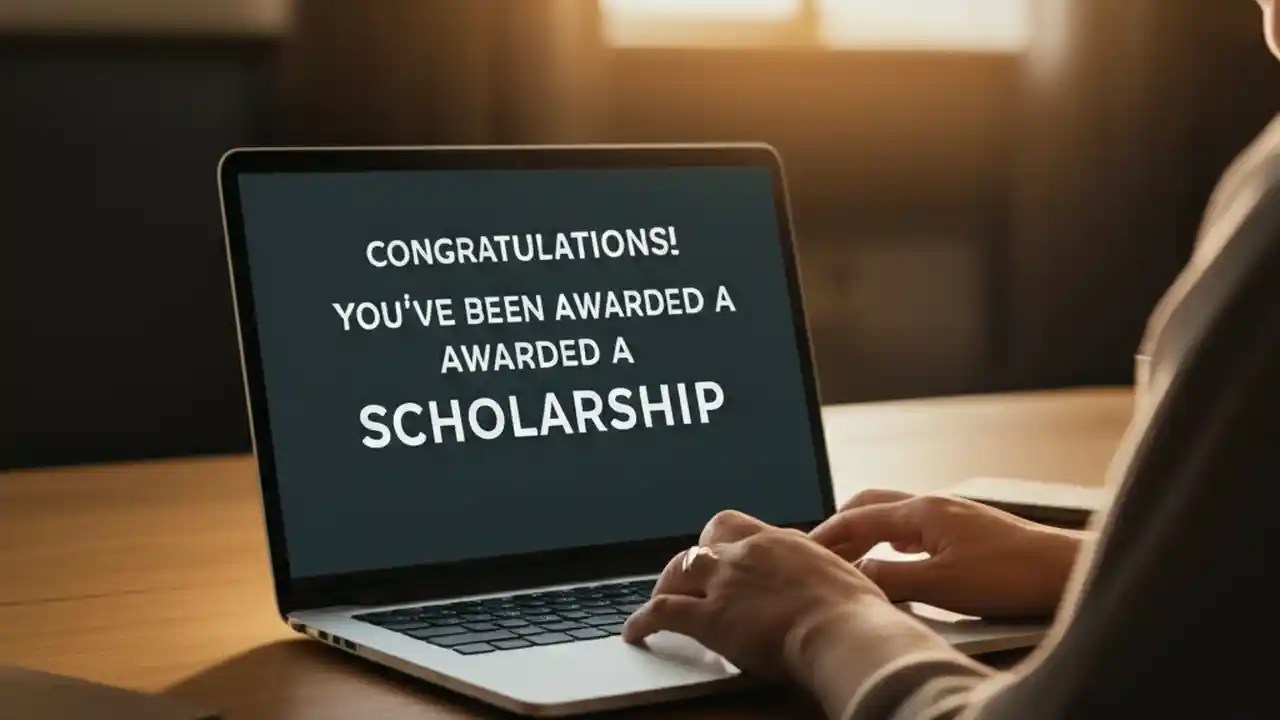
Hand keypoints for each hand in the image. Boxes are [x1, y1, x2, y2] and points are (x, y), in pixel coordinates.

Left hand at [622, 510, 954, 716]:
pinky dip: (643, 621)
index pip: (742, 528)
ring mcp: (726, 582)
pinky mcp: (710, 617)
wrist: (846, 632)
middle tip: (691, 581)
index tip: (729, 560)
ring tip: (658, 603)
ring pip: (678, 569)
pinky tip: (635, 632)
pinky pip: (662, 612)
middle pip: (705, 542)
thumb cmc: (860, 616)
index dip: (729, 544)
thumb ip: (828, 577)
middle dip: (694, 560)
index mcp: (782, 542)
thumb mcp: (848, 580)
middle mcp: (748, 553)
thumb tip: (836, 587)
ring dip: (666, 586)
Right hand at [811, 490, 1085, 616]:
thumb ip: (892, 578)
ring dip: (864, 533)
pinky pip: (912, 528)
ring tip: (846, 559)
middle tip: (816, 552)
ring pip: (891, 515)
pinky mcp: (965, 529)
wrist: (1063, 570)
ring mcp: (949, 514)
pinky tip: (892, 561)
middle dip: (839, 527)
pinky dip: (888, 540)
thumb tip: (854, 576)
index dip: (824, 535)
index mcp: (920, 511)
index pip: (856, 517)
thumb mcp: (941, 584)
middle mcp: (931, 504)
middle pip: (869, 505)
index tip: (798, 551)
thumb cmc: (1008, 575)